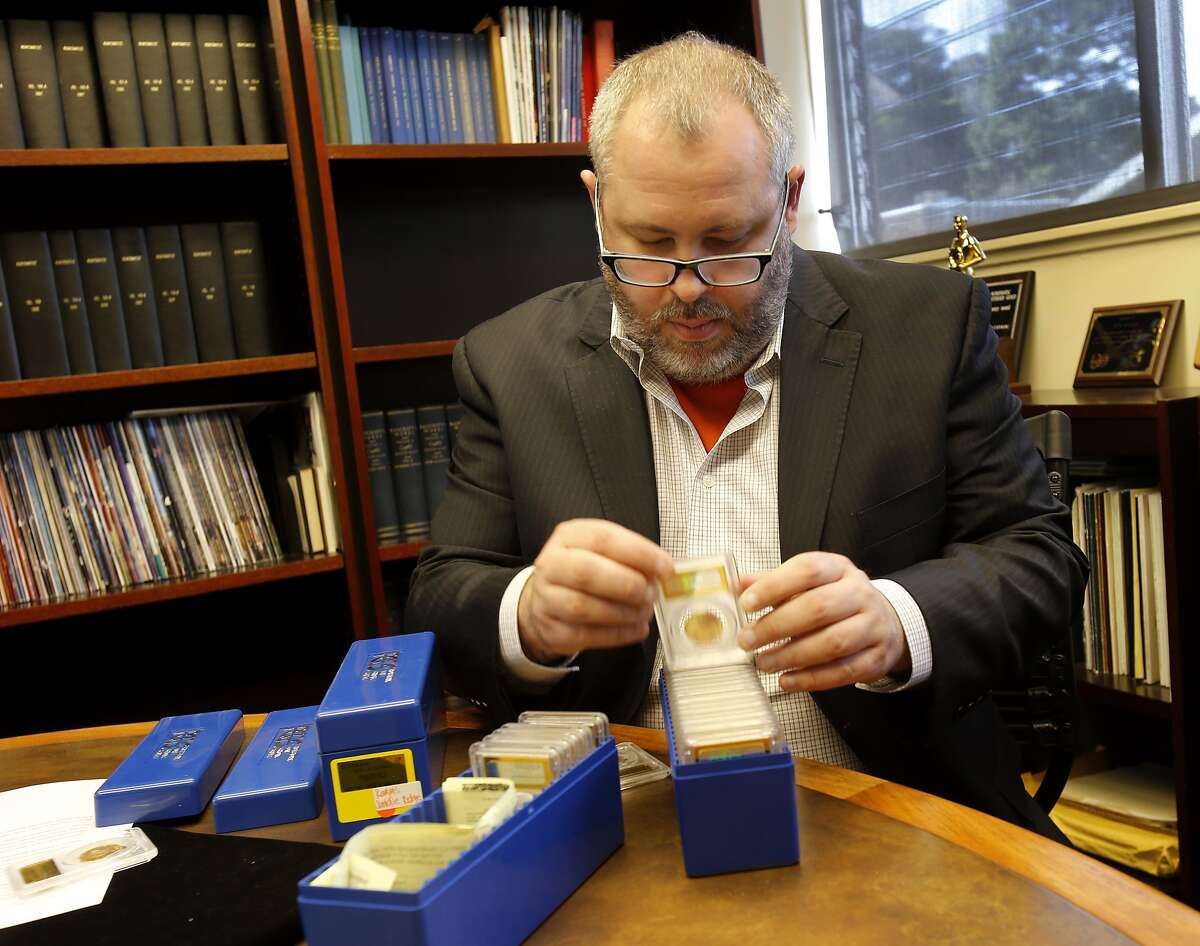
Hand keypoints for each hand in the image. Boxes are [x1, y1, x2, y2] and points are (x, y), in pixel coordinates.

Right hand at [517, 519, 673, 665]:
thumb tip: (663, 571)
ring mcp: (546, 599)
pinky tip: (636, 629)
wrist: (546, 601)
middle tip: (651, 593)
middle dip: (628, 585)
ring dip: (624, 612)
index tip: (666, 567)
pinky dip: (618, 634)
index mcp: (568, 537)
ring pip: (584, 608)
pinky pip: (586, 635)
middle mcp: (552, 565)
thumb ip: (630, 557)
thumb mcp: (603, 553)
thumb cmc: (583, 572)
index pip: (604, 539)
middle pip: (587, 573)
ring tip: (644, 611)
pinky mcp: (552, 630)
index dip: (639, 553)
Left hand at [736, 552, 909, 690]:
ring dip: (792, 656)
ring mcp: (873, 626)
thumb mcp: (808, 583)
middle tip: (747, 640)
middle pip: (818, 607)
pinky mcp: (877, 658)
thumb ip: (772, 583)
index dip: (774, 586)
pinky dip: (812, 679)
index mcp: (838, 569)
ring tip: (764, 663)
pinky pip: (844, 672)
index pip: (807, 570)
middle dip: (777, 626)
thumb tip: (735, 585)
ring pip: (833, 642)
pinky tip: (787, 680)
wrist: (884, 621)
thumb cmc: (835, 600)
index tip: (746, 603)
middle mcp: (859, 594)